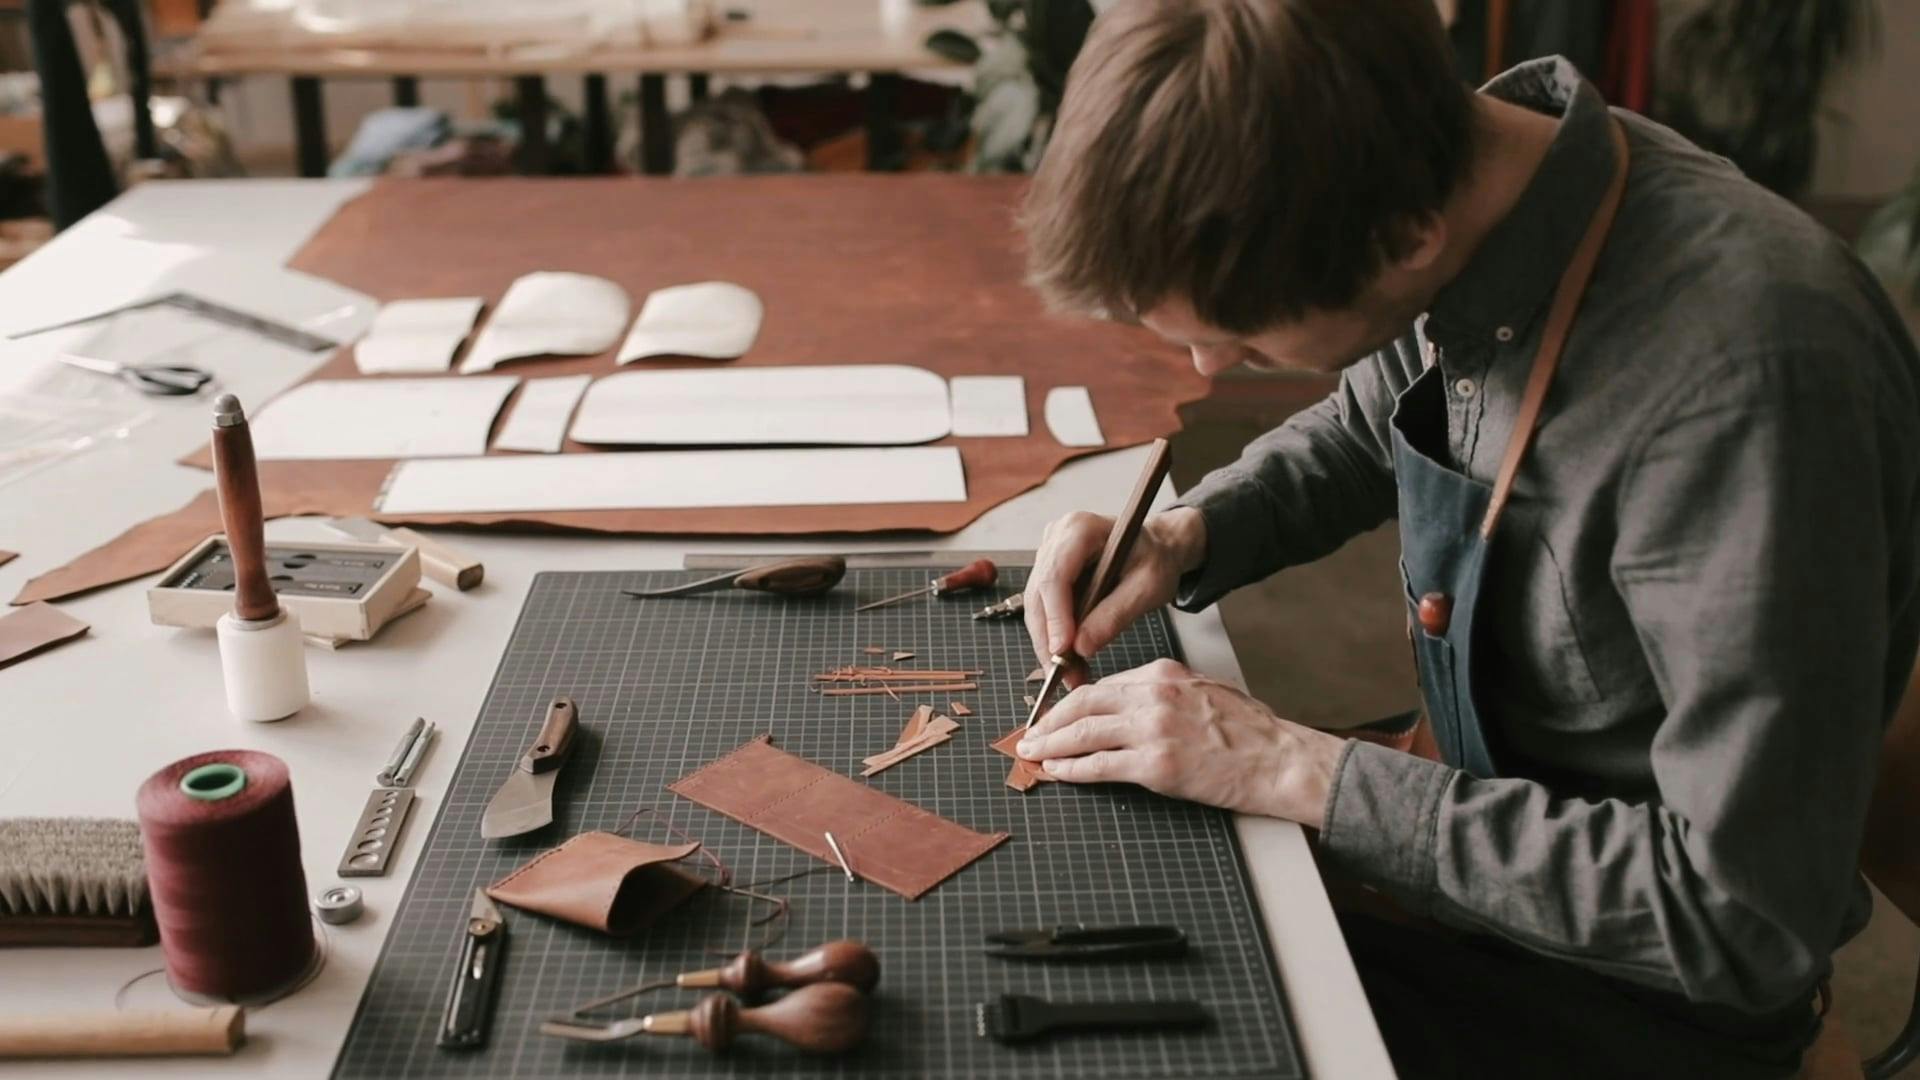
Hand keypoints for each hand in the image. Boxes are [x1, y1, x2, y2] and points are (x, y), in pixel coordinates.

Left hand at [1013, 659, 1345, 827]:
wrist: (1281, 760)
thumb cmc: (1252, 732)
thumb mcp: (1205, 691)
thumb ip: (1165, 692)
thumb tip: (1128, 705)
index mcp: (1164, 674)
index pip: (1104, 684)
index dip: (1071, 700)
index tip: (1054, 712)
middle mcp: (1153, 696)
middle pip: (1083, 703)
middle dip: (1050, 719)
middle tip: (1030, 732)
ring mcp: (1153, 730)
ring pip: (1083, 733)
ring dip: (1051, 744)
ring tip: (1032, 753)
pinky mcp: (1156, 765)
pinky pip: (1099, 765)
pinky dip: (1072, 769)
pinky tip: (1057, 772)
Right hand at [1024, 507, 1207, 668]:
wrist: (1155, 549)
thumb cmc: (1154, 560)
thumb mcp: (1148, 587)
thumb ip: (1116, 615)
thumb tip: (1082, 647)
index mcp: (1080, 529)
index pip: (1056, 576)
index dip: (1055, 616)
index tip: (1063, 652)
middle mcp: (1056, 537)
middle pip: (1039, 594)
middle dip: (1049, 640)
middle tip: (1065, 676)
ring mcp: (1047, 554)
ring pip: (1036, 606)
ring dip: (1048, 644)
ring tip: (1070, 675)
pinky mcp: (1047, 573)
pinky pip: (1042, 609)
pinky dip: (1053, 637)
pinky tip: (1068, 660)